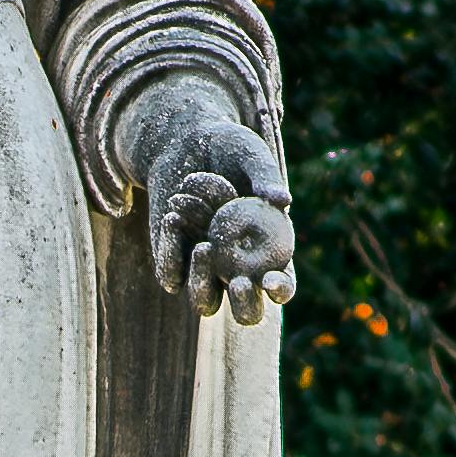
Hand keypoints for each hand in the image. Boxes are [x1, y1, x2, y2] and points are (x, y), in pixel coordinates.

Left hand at [130, 93, 297, 321]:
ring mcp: (205, 270)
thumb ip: (265, 177)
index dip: (281, 288)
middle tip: (238, 282)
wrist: (184, 144)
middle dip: (245, 304)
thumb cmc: (229, 149)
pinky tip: (173, 217)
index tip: (272, 280)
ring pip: (205, 302)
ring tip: (205, 245)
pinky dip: (172, 250)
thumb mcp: (249, 155)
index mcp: (269, 250)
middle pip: (247, 312)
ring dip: (204, 279)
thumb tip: (283, 200)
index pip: (282, 284)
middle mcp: (238, 268)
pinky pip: (172, 276)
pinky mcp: (173, 262)